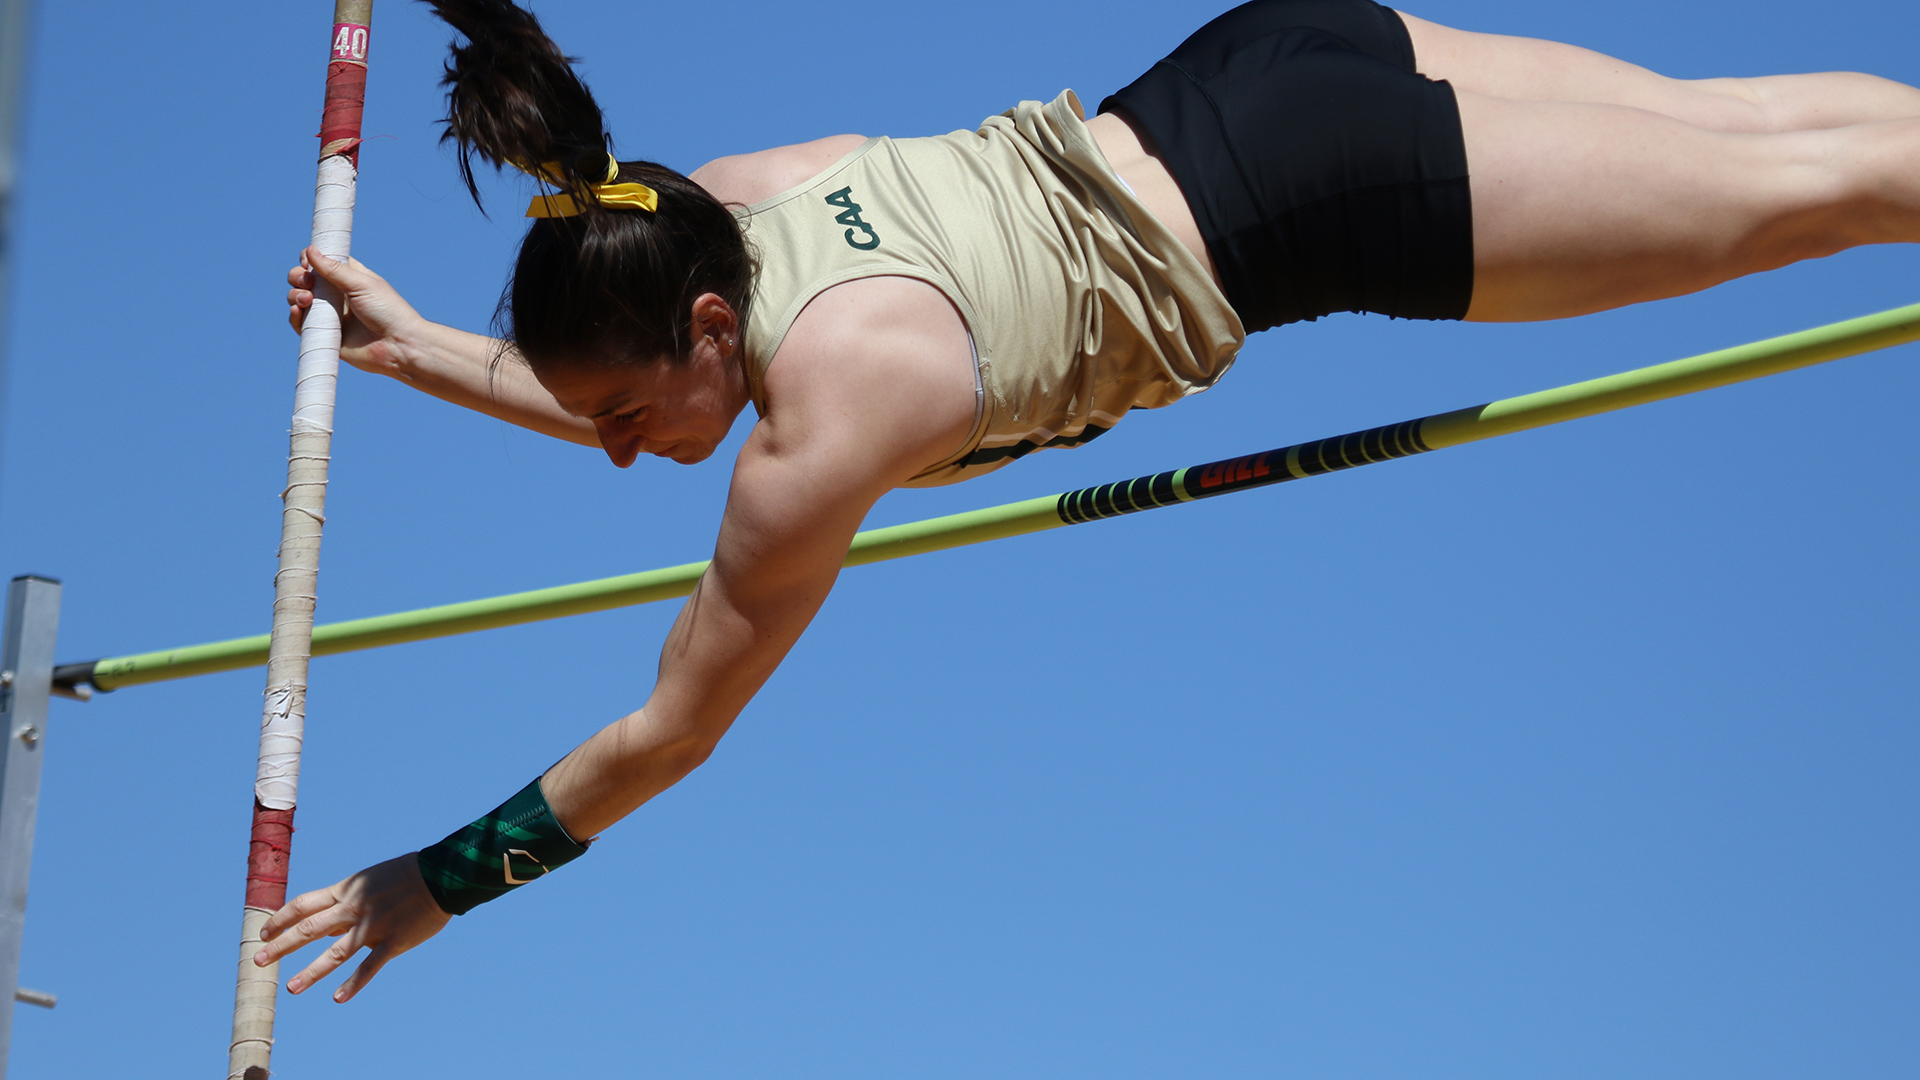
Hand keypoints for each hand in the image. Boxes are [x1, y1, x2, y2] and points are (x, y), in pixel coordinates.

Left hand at [254, 853, 451, 1002]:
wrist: (441, 876)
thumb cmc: (408, 874)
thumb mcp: (370, 879)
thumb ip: (349, 901)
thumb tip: (328, 920)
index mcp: (346, 890)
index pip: (302, 905)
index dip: (280, 919)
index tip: (263, 932)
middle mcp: (353, 909)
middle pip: (308, 929)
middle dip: (281, 946)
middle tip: (259, 961)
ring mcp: (372, 926)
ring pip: (334, 953)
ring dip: (310, 972)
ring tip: (291, 988)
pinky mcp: (393, 942)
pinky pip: (370, 966)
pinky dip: (353, 984)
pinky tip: (338, 998)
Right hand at [285, 246, 428, 377]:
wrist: (399, 346)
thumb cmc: (388, 311)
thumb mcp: (361, 284)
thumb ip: (334, 269)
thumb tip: (310, 249)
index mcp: (347, 277)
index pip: (320, 262)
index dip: (309, 260)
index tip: (307, 262)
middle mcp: (336, 295)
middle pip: (305, 279)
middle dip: (298, 277)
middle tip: (308, 282)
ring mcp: (329, 315)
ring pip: (299, 300)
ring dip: (295, 295)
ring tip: (307, 299)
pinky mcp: (325, 335)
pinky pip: (302, 325)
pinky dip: (295, 317)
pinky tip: (298, 311)